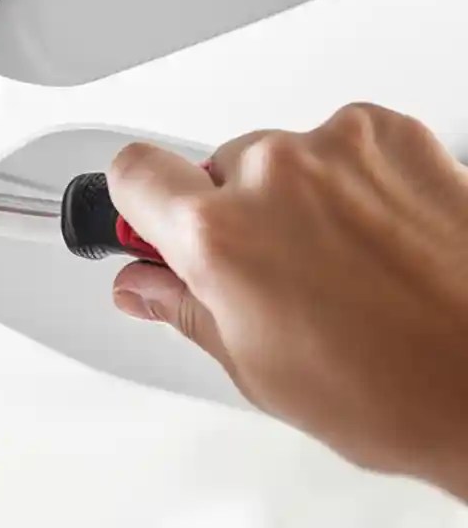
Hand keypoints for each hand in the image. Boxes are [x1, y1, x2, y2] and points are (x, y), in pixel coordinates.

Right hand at [108, 102, 467, 496]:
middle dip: (228, 213)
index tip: (149, 221)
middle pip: (211, 169)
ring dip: (293, 198)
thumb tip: (144, 284)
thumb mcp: (256, 367)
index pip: (132, 171)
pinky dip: (349, 182)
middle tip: (268, 273)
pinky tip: (375, 240)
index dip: (137, 203)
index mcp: (217, 234)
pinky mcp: (394, 136)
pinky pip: (340, 145)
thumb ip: (184, 307)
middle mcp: (271, 174)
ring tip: (339, 265)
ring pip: (278, 158)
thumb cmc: (394, 392)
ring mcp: (336, 149)